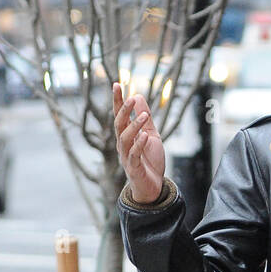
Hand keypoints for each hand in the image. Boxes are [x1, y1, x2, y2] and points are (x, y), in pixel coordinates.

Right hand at [113, 82, 165, 203]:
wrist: (153, 187)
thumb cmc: (150, 161)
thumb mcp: (151, 135)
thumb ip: (145, 118)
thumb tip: (138, 95)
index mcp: (126, 135)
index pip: (119, 115)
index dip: (117, 100)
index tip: (117, 84)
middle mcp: (123, 145)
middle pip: (119, 124)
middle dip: (123, 110)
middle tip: (131, 97)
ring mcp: (127, 156)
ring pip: (125, 138)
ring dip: (134, 125)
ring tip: (145, 115)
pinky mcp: (134, 168)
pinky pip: (134, 155)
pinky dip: (139, 144)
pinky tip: (145, 135)